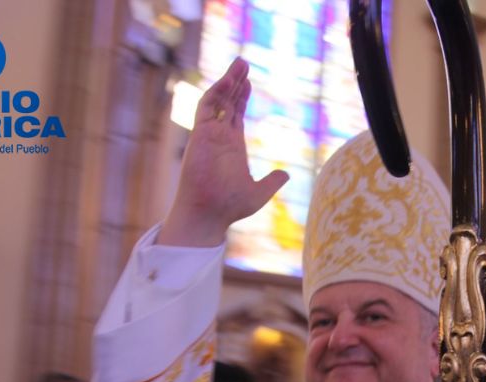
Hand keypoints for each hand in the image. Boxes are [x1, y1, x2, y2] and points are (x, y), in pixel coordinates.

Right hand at [158, 58, 288, 246]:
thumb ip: (272, 181)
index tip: (248, 82)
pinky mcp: (200, 135)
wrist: (209, 214)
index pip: (235, 114)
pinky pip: (206, 108)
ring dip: (227, 81)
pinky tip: (227, 81)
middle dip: (235, 82)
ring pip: (216, 100)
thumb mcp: (259, 193)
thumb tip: (285, 174)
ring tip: (240, 63)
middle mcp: (219, 137)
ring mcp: (209, 134)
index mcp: (232, 146)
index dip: (241, 97)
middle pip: (226, 102)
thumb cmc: (230, 207)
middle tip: (243, 63)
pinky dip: (215, 93)